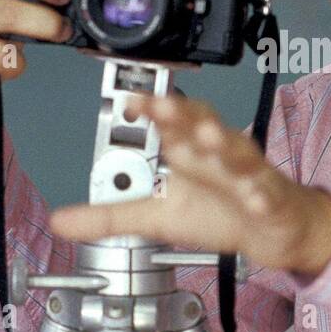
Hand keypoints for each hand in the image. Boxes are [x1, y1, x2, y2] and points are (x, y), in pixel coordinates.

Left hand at [48, 93, 330, 276]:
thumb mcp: (155, 216)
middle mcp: (218, 155)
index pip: (168, 122)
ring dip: (224, 143)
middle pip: (202, 125)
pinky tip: (253, 197)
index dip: (151, 110)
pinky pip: (267, 194)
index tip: (128, 101)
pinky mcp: (271, 200)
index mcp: (189, 152)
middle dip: (183, 114)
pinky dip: (260, 194)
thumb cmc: (217, 213)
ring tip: (208, 136)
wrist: (272, 230)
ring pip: (238, 152)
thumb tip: (59, 220)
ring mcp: (247, 175)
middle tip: (161, 105)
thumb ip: (108, 216)